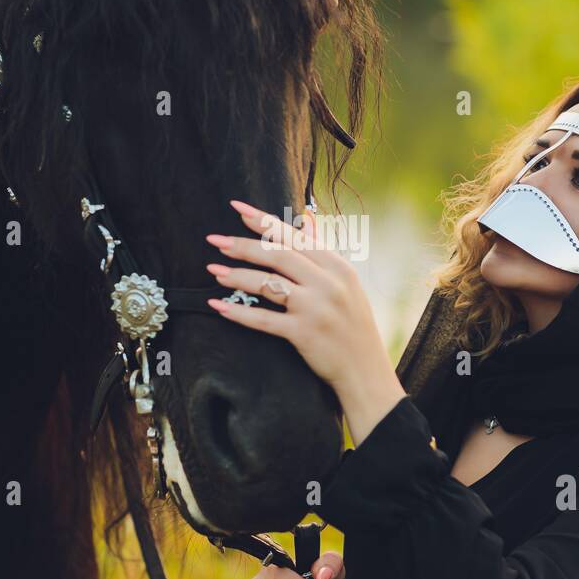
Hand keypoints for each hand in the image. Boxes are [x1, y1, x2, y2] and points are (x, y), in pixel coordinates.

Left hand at [205, 200, 405, 443]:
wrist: (365, 370)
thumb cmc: (352, 325)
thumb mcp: (346, 283)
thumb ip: (322, 251)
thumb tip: (305, 218)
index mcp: (337, 266)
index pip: (294, 237)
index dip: (263, 221)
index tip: (237, 208)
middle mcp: (328, 283)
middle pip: (277, 255)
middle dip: (242, 245)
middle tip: (215, 240)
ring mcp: (316, 308)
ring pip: (267, 284)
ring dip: (236, 276)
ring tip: (213, 270)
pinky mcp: (303, 333)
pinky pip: (263, 319)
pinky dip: (238, 312)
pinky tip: (218, 306)